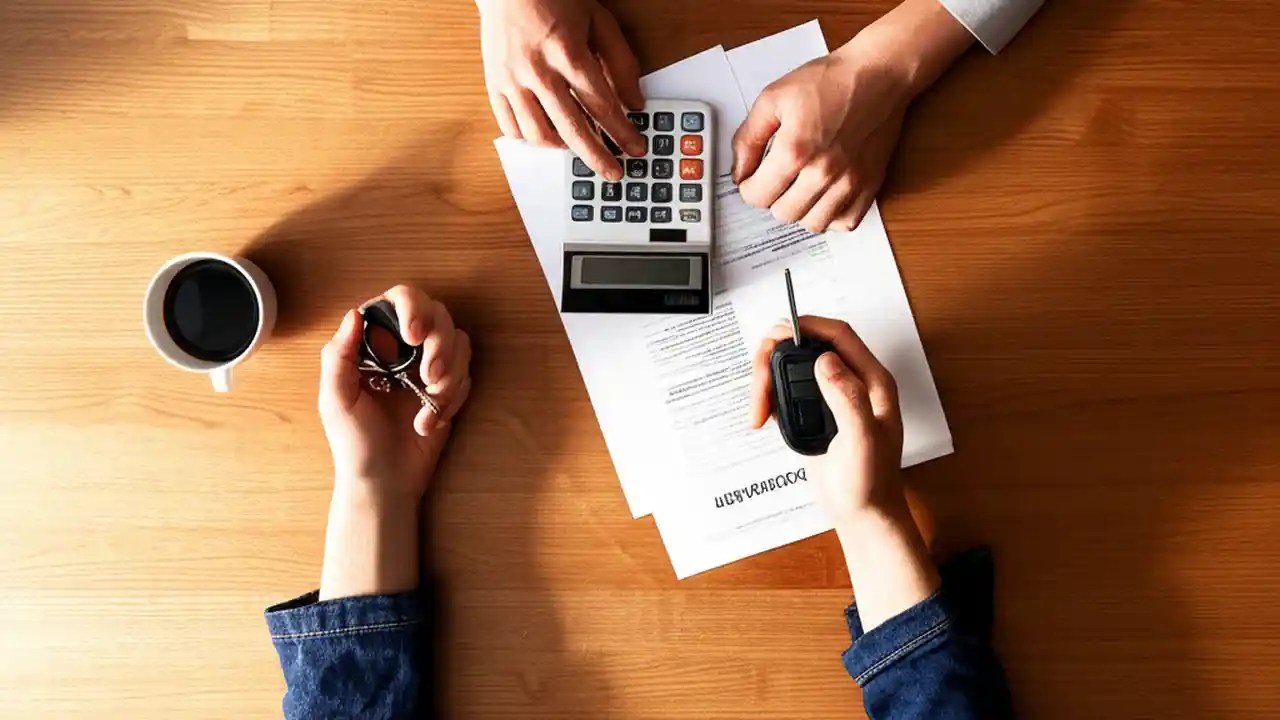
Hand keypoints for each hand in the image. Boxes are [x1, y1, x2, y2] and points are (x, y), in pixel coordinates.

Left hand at [319, 285, 472, 500]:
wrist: (384, 482)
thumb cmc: (354, 442)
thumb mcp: (337, 399)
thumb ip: (339, 355)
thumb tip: (354, 314)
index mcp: (373, 341)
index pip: (401, 300)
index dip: (414, 309)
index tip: (414, 336)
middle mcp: (403, 347)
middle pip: (438, 315)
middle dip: (440, 346)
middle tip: (429, 376)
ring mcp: (428, 366)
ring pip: (459, 343)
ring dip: (450, 375)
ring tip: (429, 408)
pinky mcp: (449, 388)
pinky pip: (467, 375)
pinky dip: (453, 398)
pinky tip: (429, 423)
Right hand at [478, 0, 645, 180]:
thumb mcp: (598, 20)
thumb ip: (620, 60)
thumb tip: (634, 101)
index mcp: (567, 52)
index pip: (602, 105)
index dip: (622, 132)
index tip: (635, 148)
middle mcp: (538, 71)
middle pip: (573, 129)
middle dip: (598, 156)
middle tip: (613, 172)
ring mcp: (512, 81)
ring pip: (539, 134)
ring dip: (564, 148)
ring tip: (579, 147)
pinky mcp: (494, 85)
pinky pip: (511, 126)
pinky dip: (531, 138)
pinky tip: (548, 136)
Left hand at [732, 0, 972, 232]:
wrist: (878, 74)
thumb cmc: (830, 81)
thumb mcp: (773, 98)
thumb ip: (748, 138)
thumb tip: (739, 172)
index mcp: (795, 151)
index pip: (757, 197)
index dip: (748, 188)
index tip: (753, 178)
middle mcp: (823, 172)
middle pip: (783, 214)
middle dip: (773, 199)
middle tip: (777, 179)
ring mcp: (849, 182)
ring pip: (814, 224)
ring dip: (802, 210)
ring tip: (800, 189)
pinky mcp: (870, 184)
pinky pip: (847, 222)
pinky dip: (833, 216)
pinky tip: (826, 197)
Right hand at [750, 316, 902, 523]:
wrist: (863, 514)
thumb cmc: (870, 483)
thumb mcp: (861, 439)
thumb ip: (847, 397)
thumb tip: (825, 360)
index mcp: (872, 382)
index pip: (839, 335)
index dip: (808, 326)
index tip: (779, 332)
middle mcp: (852, 383)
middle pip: (807, 347)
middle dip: (775, 357)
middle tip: (758, 383)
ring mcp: (832, 396)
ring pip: (791, 367)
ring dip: (768, 380)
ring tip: (757, 410)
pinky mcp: (814, 412)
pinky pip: (786, 389)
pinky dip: (769, 397)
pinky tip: (763, 416)